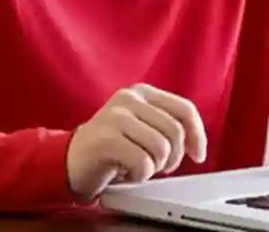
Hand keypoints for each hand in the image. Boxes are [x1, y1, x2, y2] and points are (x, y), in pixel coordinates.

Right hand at [66, 83, 208, 200]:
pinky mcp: (106, 139)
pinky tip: (125, 172)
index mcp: (141, 92)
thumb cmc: (111, 147)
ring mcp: (116, 117)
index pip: (184, 109)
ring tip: (137, 166)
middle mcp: (129, 99)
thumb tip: (196, 143)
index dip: (197, 135)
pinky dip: (139, 176)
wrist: (70, 159)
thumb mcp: (141, 127)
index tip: (197, 155)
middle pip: (175, 132)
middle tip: (157, 166)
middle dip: (172, 158)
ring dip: (153, 167)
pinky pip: (143, 163)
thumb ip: (166, 125)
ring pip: (161, 148)